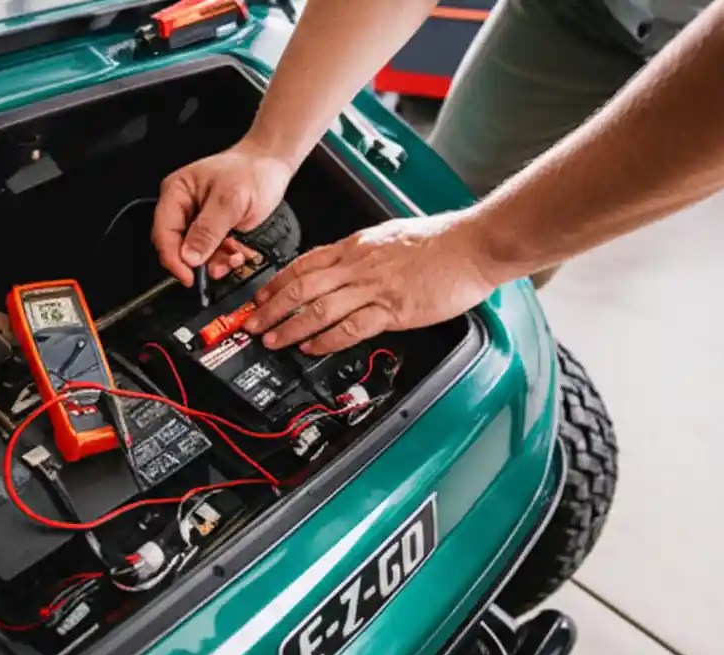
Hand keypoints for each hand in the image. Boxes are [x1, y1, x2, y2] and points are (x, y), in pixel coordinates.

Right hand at [152, 139, 293, 286]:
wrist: (271, 167)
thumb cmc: (251, 171)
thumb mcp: (230, 199)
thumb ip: (208, 229)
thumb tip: (189, 256)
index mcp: (177, 192)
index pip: (163, 232)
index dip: (172, 258)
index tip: (188, 276)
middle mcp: (183, 209)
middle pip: (177, 248)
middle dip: (198, 262)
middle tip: (218, 267)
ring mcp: (198, 222)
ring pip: (197, 256)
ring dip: (216, 262)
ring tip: (235, 255)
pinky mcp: (214, 233)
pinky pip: (213, 256)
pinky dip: (226, 259)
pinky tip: (238, 253)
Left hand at [244, 213, 498, 353]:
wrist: (471, 245)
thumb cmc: (439, 241)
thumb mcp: (388, 237)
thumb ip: (362, 254)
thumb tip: (342, 268)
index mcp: (356, 247)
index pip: (303, 264)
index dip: (276, 283)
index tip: (258, 297)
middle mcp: (358, 265)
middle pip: (301, 286)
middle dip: (271, 308)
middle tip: (252, 324)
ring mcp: (374, 287)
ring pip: (319, 308)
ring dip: (290, 326)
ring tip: (272, 340)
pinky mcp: (393, 309)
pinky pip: (350, 326)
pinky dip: (326, 339)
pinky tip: (312, 348)